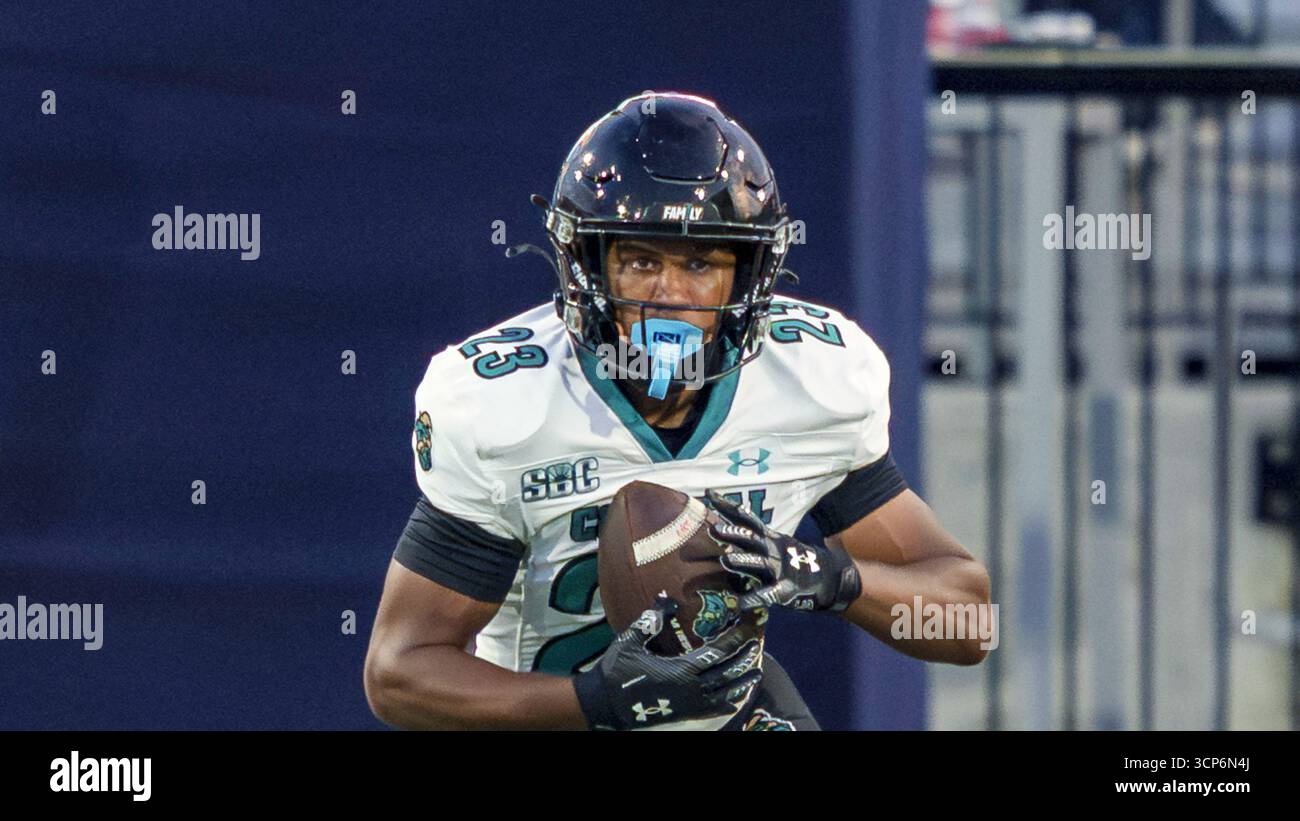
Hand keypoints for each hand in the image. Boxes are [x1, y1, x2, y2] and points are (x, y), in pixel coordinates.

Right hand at [572, 594, 762, 729]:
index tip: (748, 626)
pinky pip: (713, 710)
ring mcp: (689, 704)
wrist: (605, 703)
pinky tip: (736, 697)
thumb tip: (669, 600)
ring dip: (742, 680)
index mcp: (681, 670)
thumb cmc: (617, 670)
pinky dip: (728, 702)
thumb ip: (651, 621)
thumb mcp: (631, 640)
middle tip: (757, 641)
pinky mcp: (684, 714)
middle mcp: (690, 689)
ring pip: (725, 692)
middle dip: (744, 655)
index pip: (717, 652)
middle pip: (727, 671)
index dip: (735, 638)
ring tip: (756, 670)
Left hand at [705, 489, 861, 612]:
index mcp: (770, 537)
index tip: (709, 493)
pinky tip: (741, 604)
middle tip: (714, 529)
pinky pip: (769, 594)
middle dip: (734, 534)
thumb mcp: (775, 544)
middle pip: (752, 539)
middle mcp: (773, 550)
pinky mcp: (786, 590)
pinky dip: (755, 598)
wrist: (829, 577)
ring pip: (759, 564)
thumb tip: (725, 525)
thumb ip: (754, 537)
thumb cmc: (794, 561)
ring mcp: (780, 569)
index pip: (747, 518)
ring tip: (726, 561)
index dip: (728, 506)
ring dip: (743, 561)